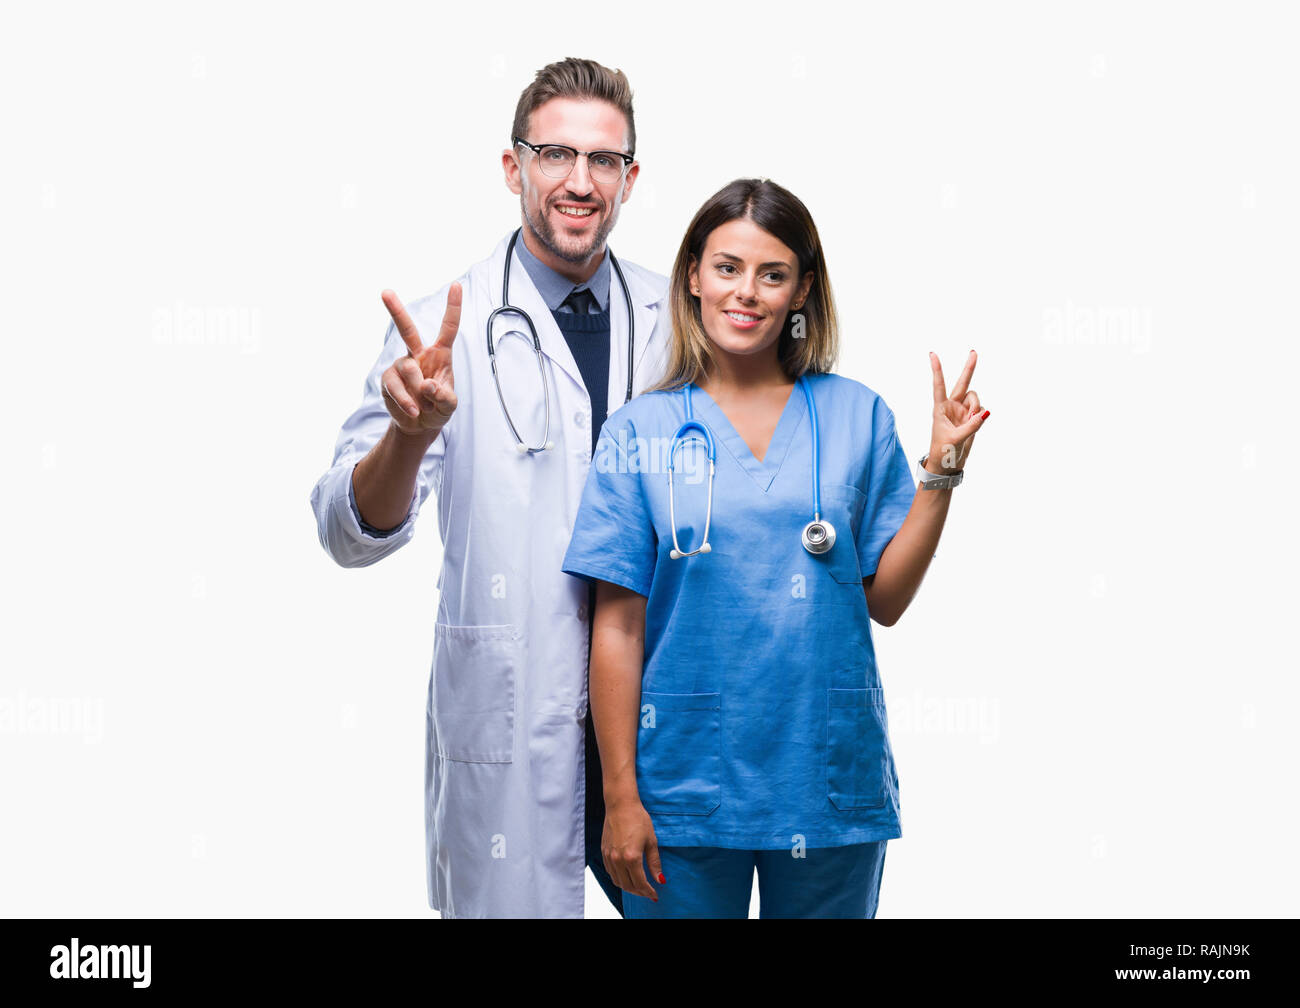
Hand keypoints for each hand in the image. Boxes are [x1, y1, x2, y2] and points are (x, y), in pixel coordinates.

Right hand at [379, 284, 460, 436]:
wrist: (418, 425)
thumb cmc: (437, 408)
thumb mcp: (449, 406)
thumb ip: (444, 397)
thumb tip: (427, 385)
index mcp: (440, 355)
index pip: (448, 328)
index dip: (453, 308)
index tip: (456, 285)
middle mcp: (419, 355)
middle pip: (407, 330)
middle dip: (396, 311)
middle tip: (385, 292)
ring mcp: (401, 366)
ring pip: (408, 370)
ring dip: (418, 392)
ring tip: (423, 407)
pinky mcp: (388, 380)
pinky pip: (396, 387)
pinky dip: (406, 401)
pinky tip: (413, 410)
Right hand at [602, 795, 662, 901]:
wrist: (621, 805)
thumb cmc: (638, 819)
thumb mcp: (651, 841)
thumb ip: (654, 863)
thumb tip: (660, 879)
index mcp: (631, 857)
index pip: (640, 883)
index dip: (648, 892)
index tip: (655, 895)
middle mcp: (618, 859)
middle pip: (628, 885)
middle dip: (639, 892)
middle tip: (648, 893)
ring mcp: (609, 856)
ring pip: (617, 881)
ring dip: (628, 887)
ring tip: (638, 886)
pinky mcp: (603, 852)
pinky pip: (610, 872)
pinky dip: (618, 878)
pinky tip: (626, 876)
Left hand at [926, 350, 989, 473]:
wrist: (947, 463)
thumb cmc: (942, 451)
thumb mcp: (955, 439)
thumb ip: (971, 426)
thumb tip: (986, 412)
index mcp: (940, 408)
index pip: (938, 385)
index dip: (937, 370)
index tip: (932, 354)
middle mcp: (952, 406)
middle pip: (962, 383)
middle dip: (969, 368)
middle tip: (974, 352)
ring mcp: (963, 411)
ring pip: (975, 398)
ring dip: (977, 407)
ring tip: (972, 421)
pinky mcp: (972, 418)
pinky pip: (981, 411)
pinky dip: (981, 416)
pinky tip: (974, 425)